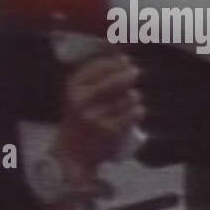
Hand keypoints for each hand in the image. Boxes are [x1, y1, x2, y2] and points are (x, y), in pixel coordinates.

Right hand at [53, 52, 144, 172]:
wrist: (72, 153)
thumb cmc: (78, 118)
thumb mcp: (77, 95)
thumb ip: (94, 76)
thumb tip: (124, 57)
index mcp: (73, 87)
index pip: (99, 66)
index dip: (116, 62)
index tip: (125, 60)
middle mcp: (81, 100)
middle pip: (115, 81)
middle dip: (129, 74)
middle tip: (136, 72)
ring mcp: (94, 116)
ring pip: (126, 97)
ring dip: (134, 96)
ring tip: (132, 98)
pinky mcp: (108, 130)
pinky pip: (132, 114)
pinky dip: (138, 111)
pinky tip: (137, 110)